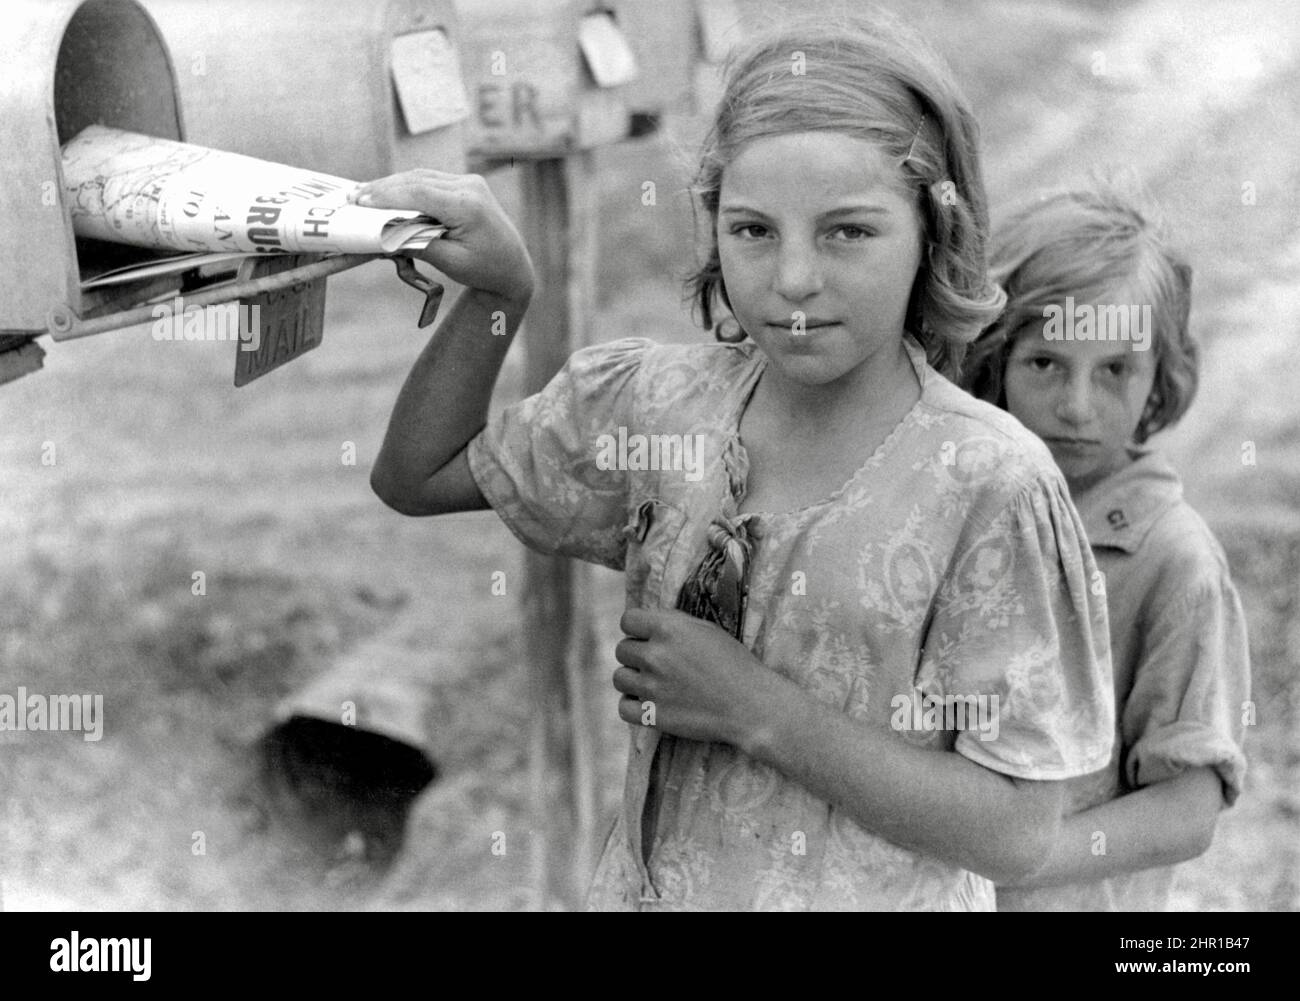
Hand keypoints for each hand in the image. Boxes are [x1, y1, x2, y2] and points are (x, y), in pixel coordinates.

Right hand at [351, 170, 534, 302]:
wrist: (512, 266)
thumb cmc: (484, 269)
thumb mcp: (449, 262)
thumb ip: (418, 244)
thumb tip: (383, 233)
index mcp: (468, 206)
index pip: (419, 193)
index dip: (386, 195)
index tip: (360, 200)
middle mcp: (470, 187)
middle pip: (416, 181)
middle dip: (383, 189)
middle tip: (353, 198)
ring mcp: (469, 182)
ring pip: (420, 177)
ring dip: (391, 185)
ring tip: (363, 194)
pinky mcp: (465, 184)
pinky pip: (430, 180)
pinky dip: (407, 187)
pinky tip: (386, 192)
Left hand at [612, 607, 773, 745]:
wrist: (751, 704)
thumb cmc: (734, 663)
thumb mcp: (707, 630)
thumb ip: (673, 623)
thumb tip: (648, 622)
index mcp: (668, 629)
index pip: (628, 620)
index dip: (637, 628)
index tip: (646, 637)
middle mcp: (655, 655)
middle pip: (622, 650)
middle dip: (637, 654)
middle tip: (657, 663)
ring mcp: (651, 687)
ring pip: (619, 678)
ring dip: (633, 679)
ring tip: (653, 683)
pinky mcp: (652, 715)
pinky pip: (623, 707)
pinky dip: (633, 706)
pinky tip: (649, 703)